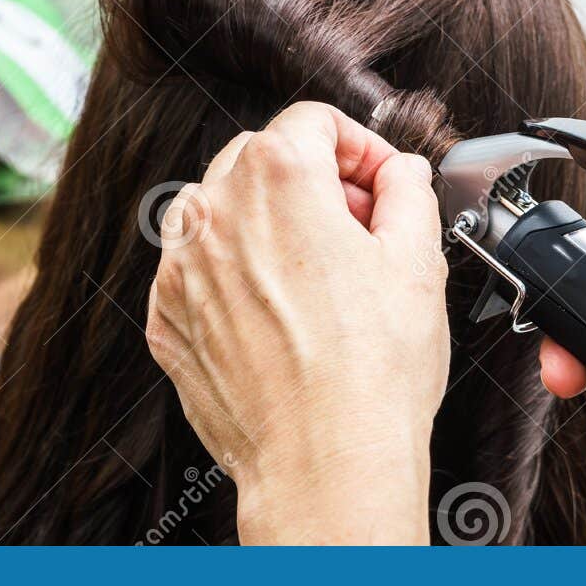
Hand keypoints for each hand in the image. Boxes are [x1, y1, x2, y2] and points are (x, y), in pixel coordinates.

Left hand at [146, 102, 447, 544]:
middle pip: (261, 157)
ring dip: (265, 223)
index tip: (380, 183)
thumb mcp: (418, 261)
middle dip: (313, 180)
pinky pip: (195, 270)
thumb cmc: (371, 374)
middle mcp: (215, 211)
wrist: (324, 465)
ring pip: (219, 209)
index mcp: (277, 178)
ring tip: (317, 273)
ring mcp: (180, 267)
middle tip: (359, 229)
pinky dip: (232, 275)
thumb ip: (408, 191)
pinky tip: (279, 313)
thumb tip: (400, 173)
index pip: (313, 120)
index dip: (360, 147)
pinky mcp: (166, 319)